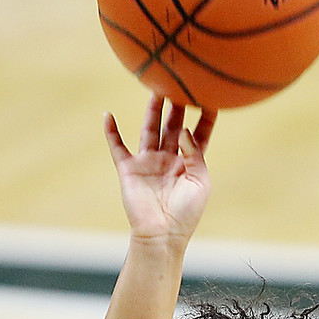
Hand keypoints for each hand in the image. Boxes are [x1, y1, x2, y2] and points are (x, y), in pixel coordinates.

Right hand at [104, 96, 216, 245]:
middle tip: (180, 82)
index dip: (204, 117)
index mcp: (189, 163)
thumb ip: (195, 153)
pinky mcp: (129, 169)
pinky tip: (107, 115)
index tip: (211, 96)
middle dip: (177, 105)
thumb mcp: (200, 181)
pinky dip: (111, 131)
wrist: (162, 236)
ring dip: (153, 110)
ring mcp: (148, 163)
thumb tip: (183, 130)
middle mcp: (168, 159)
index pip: (199, 134)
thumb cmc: (186, 213)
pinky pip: (118, 147)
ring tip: (155, 87)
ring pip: (150, 129)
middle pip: (173, 125)